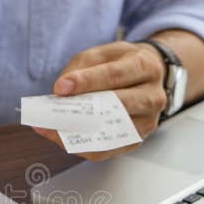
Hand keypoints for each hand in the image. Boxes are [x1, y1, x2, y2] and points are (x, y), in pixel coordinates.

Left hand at [33, 40, 167, 161]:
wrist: (147, 77)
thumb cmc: (121, 64)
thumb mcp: (103, 53)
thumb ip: (82, 66)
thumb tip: (61, 92)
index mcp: (144, 67)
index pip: (115, 75)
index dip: (87, 81)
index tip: (61, 87)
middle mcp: (152, 96)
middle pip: (116, 104)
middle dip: (81, 108)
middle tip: (52, 111)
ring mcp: (147, 122)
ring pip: (110, 130)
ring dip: (77, 130)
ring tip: (51, 126)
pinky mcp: (135, 140)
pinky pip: (105, 150)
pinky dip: (80, 146)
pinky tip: (61, 137)